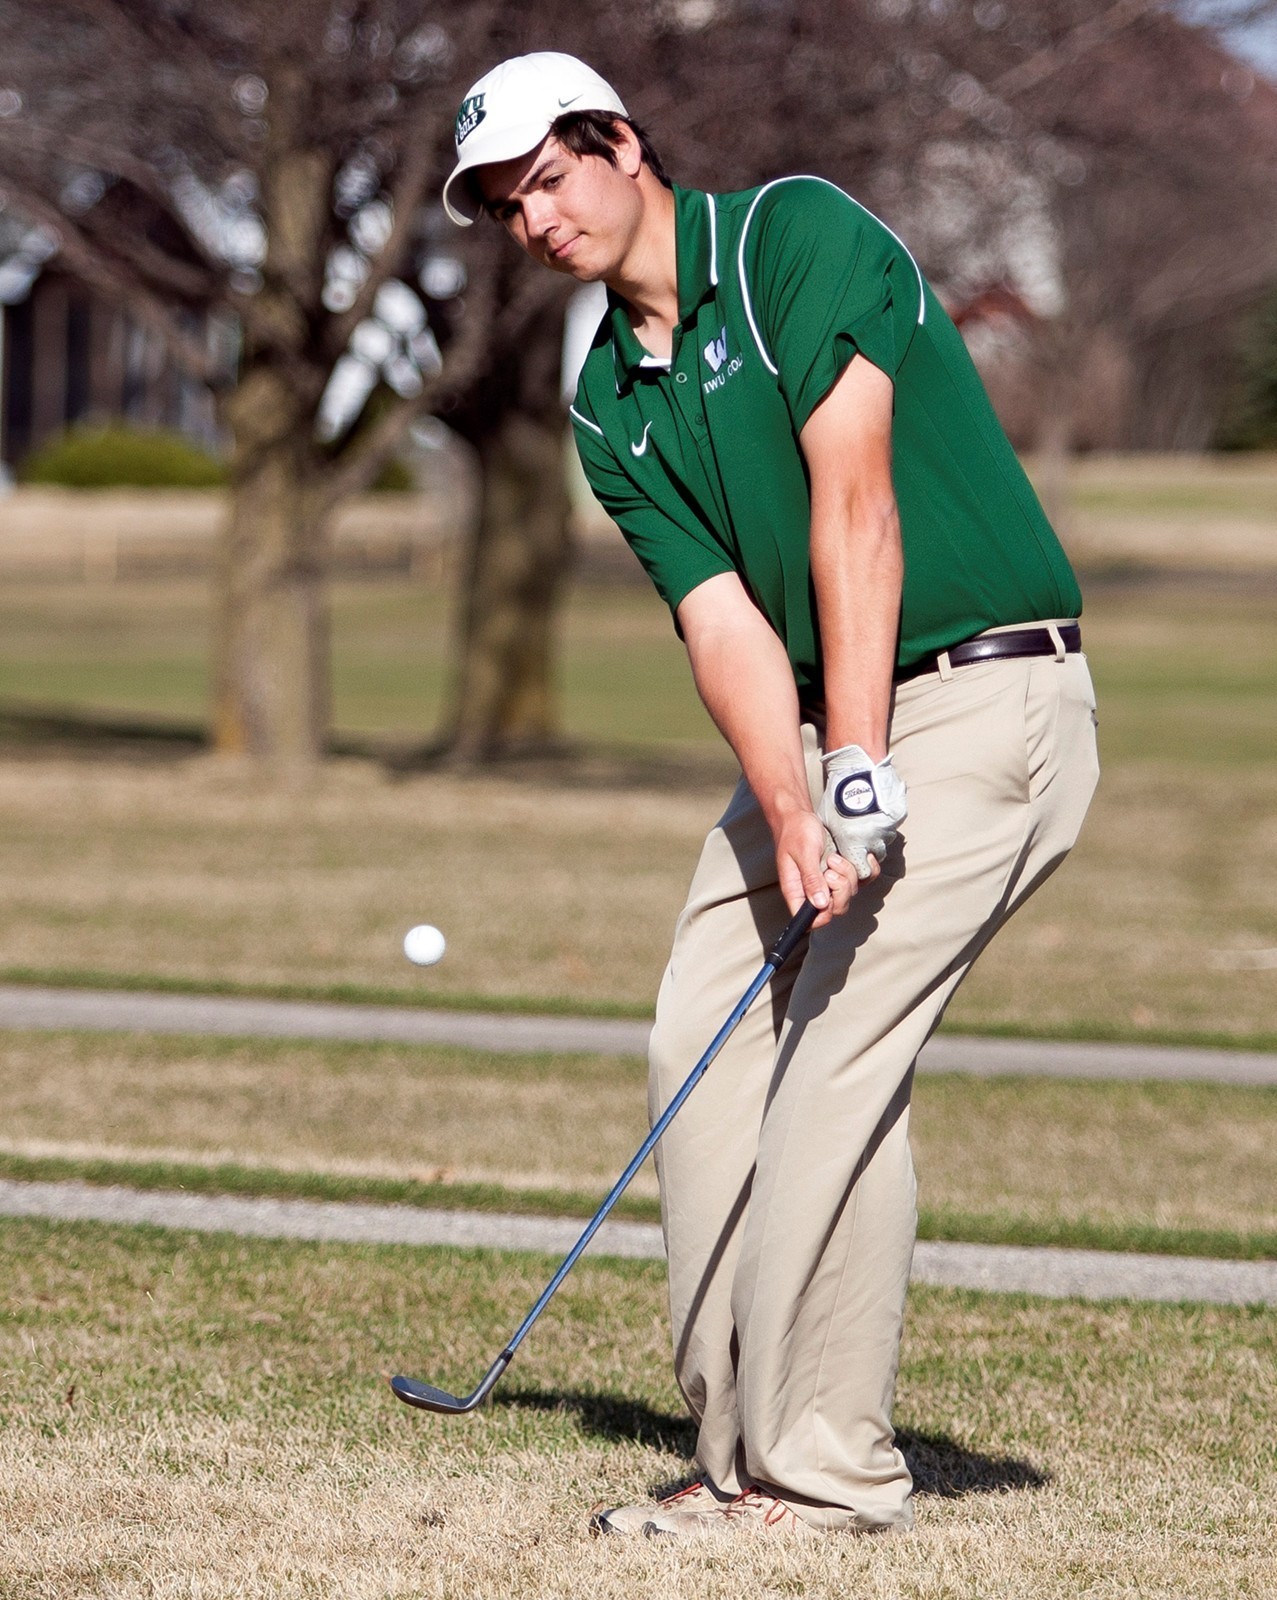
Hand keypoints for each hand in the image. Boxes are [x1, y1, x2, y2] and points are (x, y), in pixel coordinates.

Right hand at [774, 808, 859, 927]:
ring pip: (849, 893)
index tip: (828, 895)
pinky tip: (854, 858)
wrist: (800, 815)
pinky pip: (861, 879)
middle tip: (830, 869)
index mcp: (797, 892)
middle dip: (840, 889)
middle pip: (836, 909)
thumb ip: (811, 879)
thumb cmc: (795, 832)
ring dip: (848, 875)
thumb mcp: (803, 853)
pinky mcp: (841, 871)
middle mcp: (813, 891)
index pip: (811, 920)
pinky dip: (863, 869)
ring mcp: (829, 882)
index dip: (824, 915)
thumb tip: (820, 904)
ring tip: (834, 858)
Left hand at [818, 743, 907, 879]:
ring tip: (865, 825)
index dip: (858, 869)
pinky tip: (873, 815)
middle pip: (875, 860)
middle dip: (867, 856)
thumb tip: (833, 853)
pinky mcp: (897, 818)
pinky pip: (891, 828)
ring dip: (876, 839)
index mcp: (855, 844)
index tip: (852, 860)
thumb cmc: (837, 795)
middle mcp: (874, 840)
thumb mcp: (827, 821)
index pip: (864, 873)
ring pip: (884, 843)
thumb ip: (833, 841)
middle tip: (859, 842)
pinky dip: (883, 824)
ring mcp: (887, 829)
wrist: (858, 771)